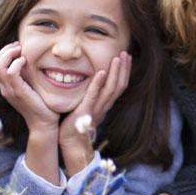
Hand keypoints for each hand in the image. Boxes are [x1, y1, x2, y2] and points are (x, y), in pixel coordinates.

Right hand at [0, 42, 57, 133]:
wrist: (44, 123)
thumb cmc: (43, 105)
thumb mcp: (33, 86)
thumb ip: (29, 75)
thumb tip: (33, 59)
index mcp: (6, 86)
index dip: (4, 52)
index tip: (18, 46)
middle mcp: (5, 88)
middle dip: (5, 50)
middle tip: (19, 45)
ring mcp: (9, 91)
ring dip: (9, 54)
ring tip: (21, 50)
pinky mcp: (18, 93)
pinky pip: (10, 74)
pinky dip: (16, 63)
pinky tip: (25, 61)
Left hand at [59, 51, 130, 174]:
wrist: (69, 141)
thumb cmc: (75, 123)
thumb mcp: (88, 106)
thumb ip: (93, 95)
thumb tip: (95, 80)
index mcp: (106, 105)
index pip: (120, 86)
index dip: (125, 72)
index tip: (126, 57)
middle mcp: (104, 106)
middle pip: (120, 86)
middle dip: (124, 69)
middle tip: (125, 53)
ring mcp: (96, 109)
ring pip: (111, 89)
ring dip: (116, 72)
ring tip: (117, 58)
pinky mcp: (86, 111)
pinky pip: (94, 96)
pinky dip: (98, 83)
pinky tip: (102, 72)